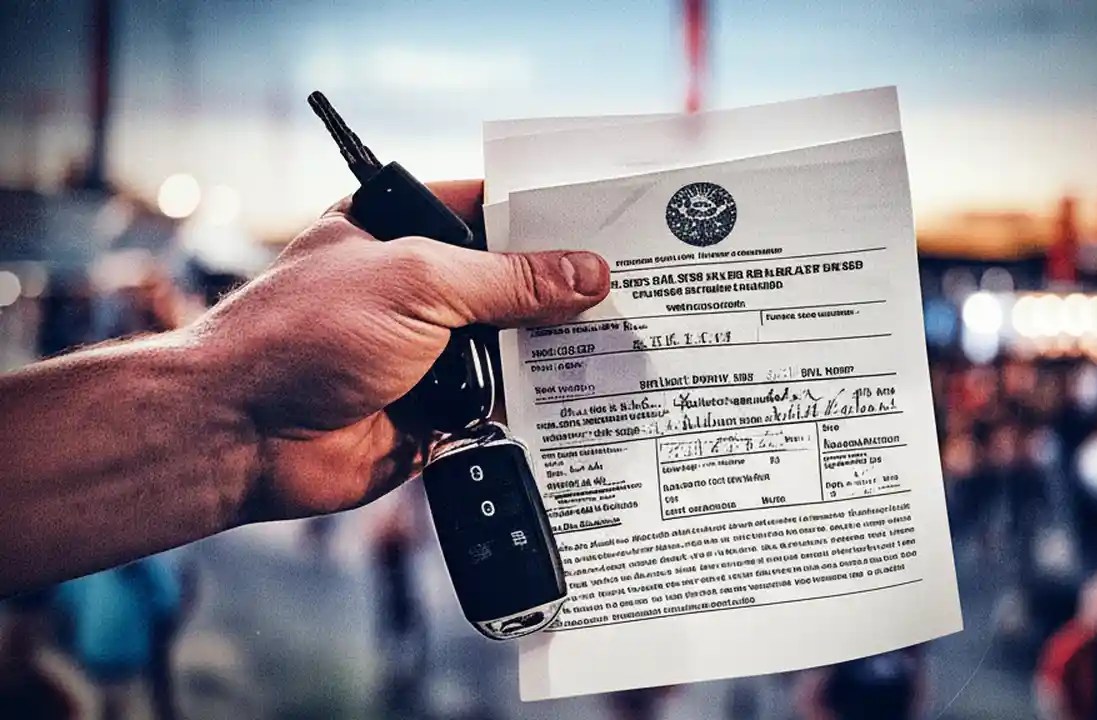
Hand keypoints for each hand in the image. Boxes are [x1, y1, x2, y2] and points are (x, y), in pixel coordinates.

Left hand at [193, 180, 608, 521]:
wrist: (242, 436)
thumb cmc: (301, 336)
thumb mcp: (416, 283)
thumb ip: (507, 281)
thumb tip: (586, 275)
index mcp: (394, 228)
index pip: (487, 209)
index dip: (544, 217)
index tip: (607, 224)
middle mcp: (413, 287)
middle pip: (508, 283)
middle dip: (561, 291)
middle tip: (632, 288)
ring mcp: (425, 351)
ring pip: (511, 347)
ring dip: (552, 352)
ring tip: (623, 342)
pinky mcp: (435, 410)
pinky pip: (501, 404)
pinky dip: (534, 406)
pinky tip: (583, 398)